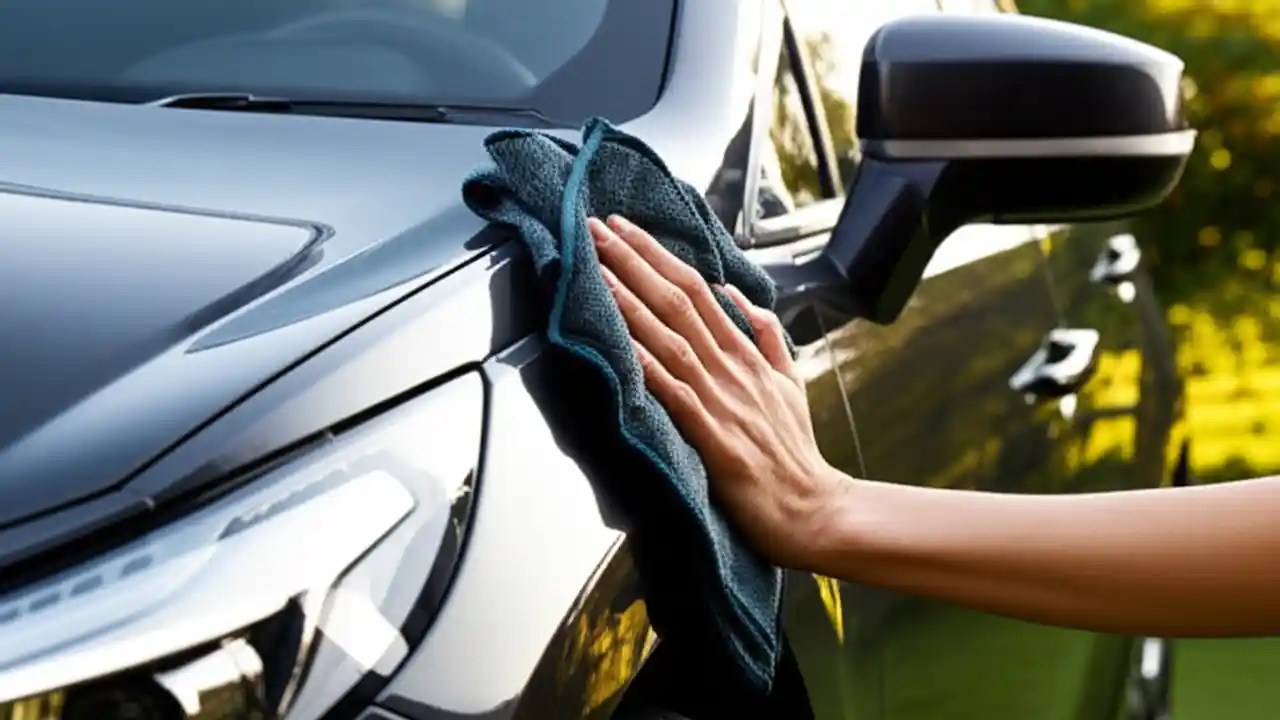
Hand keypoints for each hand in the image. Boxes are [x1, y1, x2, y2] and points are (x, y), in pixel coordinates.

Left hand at [588, 215, 847, 569]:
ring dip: (632, 300)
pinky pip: (674, 392)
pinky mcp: (712, 436)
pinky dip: (647, 363)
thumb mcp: (791, 379)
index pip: (696, 288)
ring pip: (672, 336)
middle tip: (598, 228)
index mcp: (747, 353)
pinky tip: (621, 341)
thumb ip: (766, 333)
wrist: (814, 509)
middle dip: (635, 261)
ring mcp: (723, 399)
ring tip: (599, 268)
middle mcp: (732, 368)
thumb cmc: (795, 451)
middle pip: (679, 300)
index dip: (658, 255)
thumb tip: (733, 292)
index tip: (625, 229)